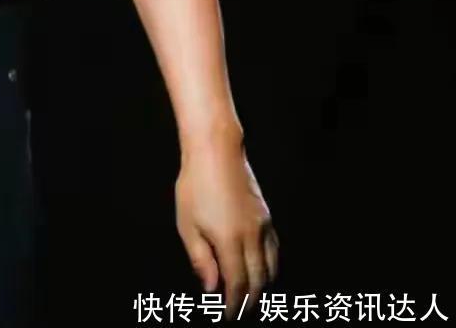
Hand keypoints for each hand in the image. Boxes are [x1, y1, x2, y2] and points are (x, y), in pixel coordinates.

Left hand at [175, 139, 278, 320]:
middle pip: (259, 281)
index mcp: (230, 242)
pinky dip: (270, 266)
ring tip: (250, 294)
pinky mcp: (267, 216)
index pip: (238, 285)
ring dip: (263, 285)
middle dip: (251, 301)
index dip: (234, 305)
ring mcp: (263, 226)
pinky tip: (261, 268)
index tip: (227, 316)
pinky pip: (275, 250)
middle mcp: (252, 237)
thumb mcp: (187, 223)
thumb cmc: (195, 185)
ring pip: (271, 268)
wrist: (216, 150)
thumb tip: (211, 288)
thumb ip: (200, 259)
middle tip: (239, 311)